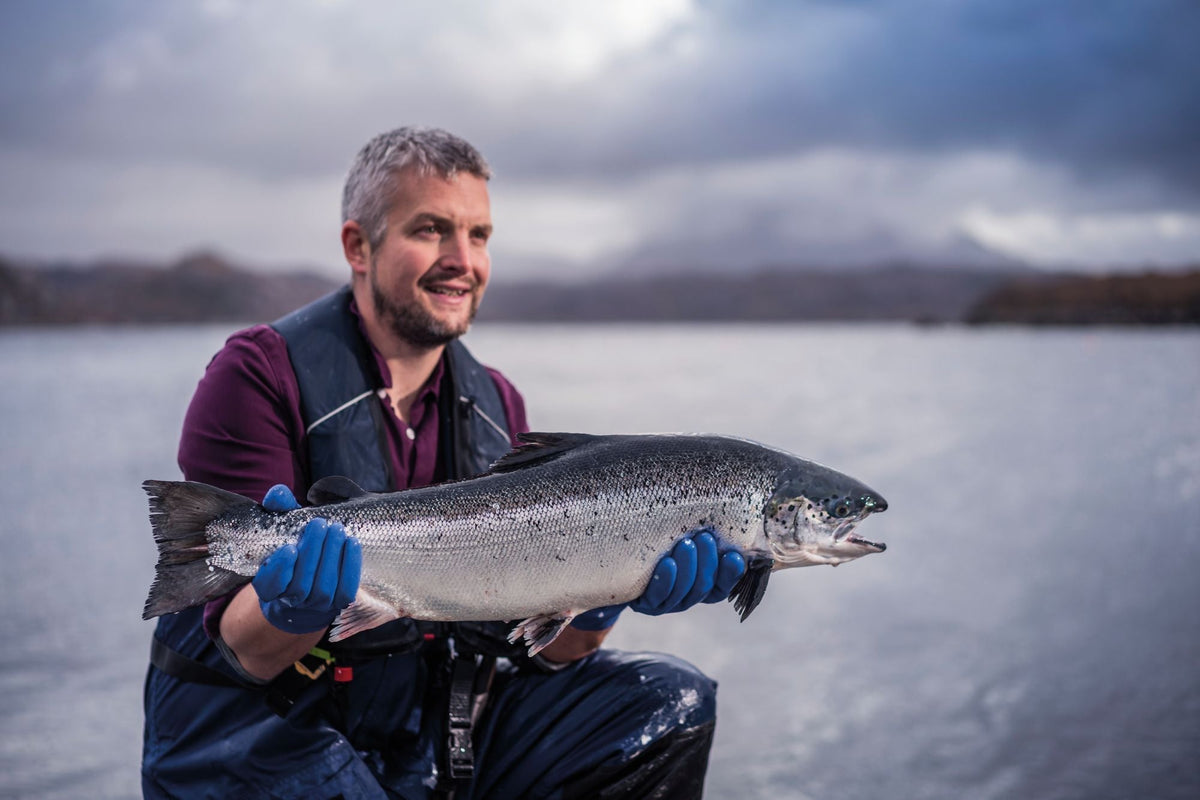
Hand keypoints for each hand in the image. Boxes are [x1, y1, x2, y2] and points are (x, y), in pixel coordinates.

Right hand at [252, 486, 361, 634]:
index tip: (289, 548)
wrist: (314, 578)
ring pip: (323, 589)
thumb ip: (279, 510)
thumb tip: (278, 494)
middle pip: (301, 586)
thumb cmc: (296, 548)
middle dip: (312, 553)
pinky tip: (352, 542)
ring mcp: (316, 606)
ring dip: (331, 556)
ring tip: (336, 529)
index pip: (269, 585)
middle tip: (319, 525)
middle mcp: (290, 601)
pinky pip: (346, 591)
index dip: (279, 569)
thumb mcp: (284, 528)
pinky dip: (350, 567)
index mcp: (269, 587)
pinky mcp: (338, 605)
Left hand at [571, 529, 745, 630]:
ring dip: (689, 568)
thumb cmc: (649, 538)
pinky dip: (665, 580)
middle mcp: (684, 596)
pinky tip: (667, 562)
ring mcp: (663, 602)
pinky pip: (656, 596)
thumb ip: (695, 525)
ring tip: (687, 543)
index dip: (732, 574)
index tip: (735, 555)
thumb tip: (725, 500)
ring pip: (684, 594)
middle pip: (704, 588)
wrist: (607, 563)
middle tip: (705, 536)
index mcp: (700, 584)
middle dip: (708, 562)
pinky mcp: (641, 602)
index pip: (723, 585)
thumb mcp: (673, 532)